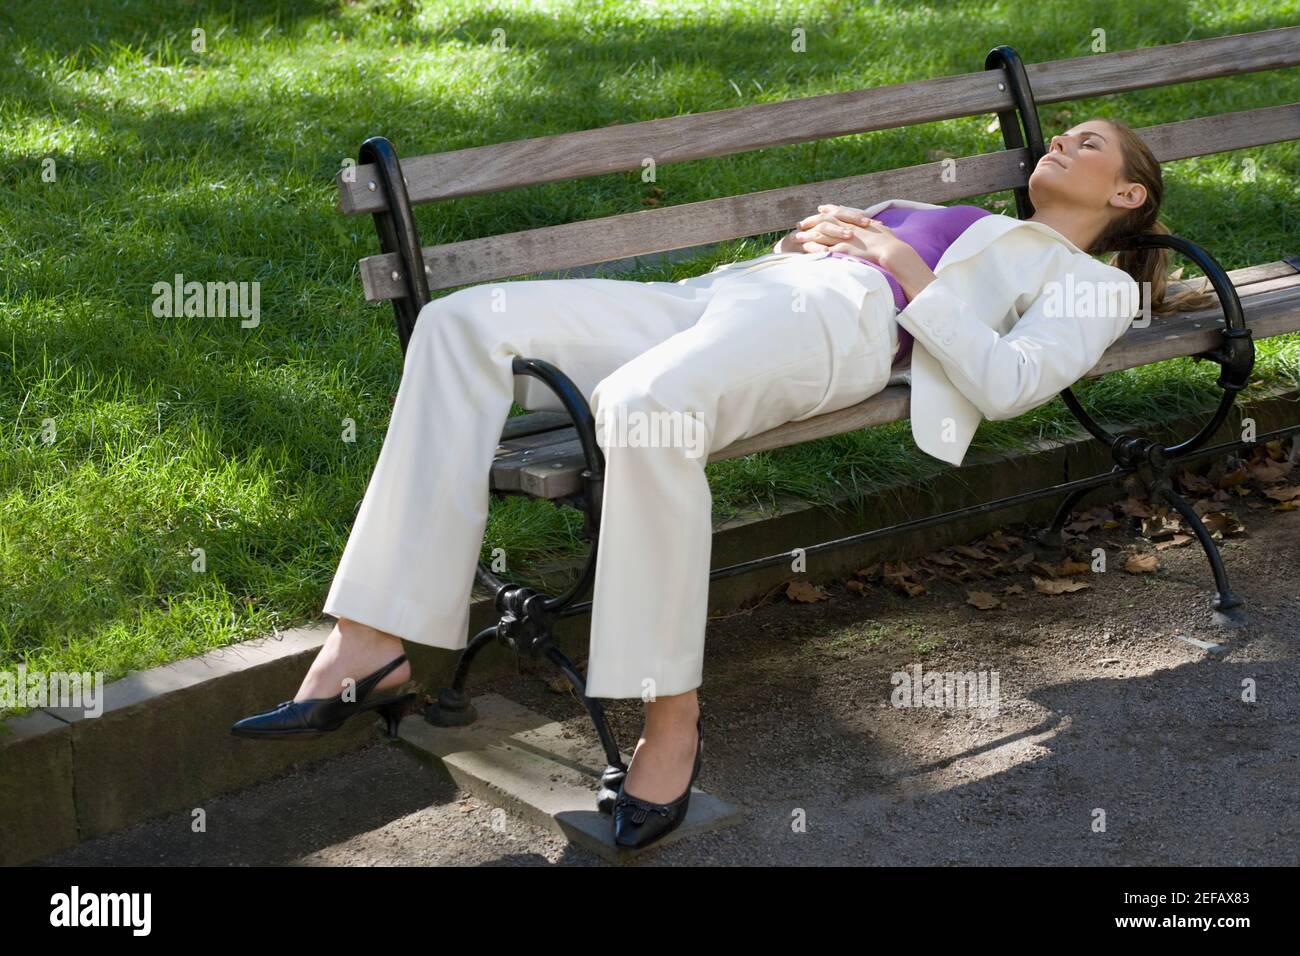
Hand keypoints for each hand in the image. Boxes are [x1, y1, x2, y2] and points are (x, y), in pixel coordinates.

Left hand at [792, 204, 909, 266]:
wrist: (893, 251)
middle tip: (800, 223)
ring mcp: (845, 238)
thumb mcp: (883, 230)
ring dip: (808, 235)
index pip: (840, 211)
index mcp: (857, 221)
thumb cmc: (891, 243)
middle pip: (825, 220)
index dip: (829, 209)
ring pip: (821, 233)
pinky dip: (814, 248)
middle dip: (811, 220)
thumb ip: (877, 227)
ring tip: (796, 238)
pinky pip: (824, 248)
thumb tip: (881, 227)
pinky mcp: (843, 249)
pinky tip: (805, 250)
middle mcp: (848, 227)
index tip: (820, 208)